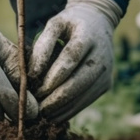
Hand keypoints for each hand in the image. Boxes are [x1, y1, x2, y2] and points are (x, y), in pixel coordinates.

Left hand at [29, 0, 120, 122]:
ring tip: (39, 114)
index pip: (71, 57)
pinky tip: (51, 115)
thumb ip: (43, 44)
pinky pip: (85, 102)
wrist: (99, 24)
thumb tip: (33, 73)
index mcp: (88, 36)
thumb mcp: (56, 23)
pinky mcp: (106, 85)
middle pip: (78, 82)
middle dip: (54, 98)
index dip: (53, 75)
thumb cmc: (70, 24)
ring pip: (82, 97)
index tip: (35, 88)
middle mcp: (102, 56)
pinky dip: (68, 111)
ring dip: (60, 108)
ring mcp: (107, 73)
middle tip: (34, 107)